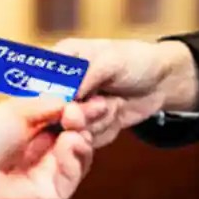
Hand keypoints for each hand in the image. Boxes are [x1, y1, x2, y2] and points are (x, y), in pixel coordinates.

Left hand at [0, 96, 106, 198]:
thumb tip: (73, 100)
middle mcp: (42, 151)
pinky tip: (69, 143)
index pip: (68, 120)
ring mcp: (47, 173)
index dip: (82, 110)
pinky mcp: (49, 192)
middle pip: (79, 137)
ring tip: (74, 128)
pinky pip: (71, 177)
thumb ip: (48, 104)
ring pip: (80, 157)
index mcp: (32, 130)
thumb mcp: (16, 110)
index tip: (94, 98)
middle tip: (92, 108)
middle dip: (87, 122)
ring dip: (83, 139)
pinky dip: (75, 159)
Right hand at [52, 38, 198, 146]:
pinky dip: (104, 130)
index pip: (36, 80)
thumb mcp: (111, 60)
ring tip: (110, 105)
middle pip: (50, 111)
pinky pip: (87, 138)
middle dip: (75, 114)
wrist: (162, 82)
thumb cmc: (135, 60)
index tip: (63, 103)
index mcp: (61, 61)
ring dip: (93, 121)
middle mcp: (63, 87)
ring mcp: (75, 109)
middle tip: (98, 104)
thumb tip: (68, 96)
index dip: (43, 96)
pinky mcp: (89, 127)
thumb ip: (87, 76)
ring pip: (70, 129)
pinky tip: (117, 114)